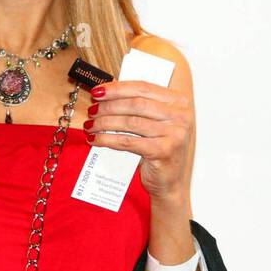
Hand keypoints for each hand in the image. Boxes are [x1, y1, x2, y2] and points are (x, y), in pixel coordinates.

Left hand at [84, 80, 192, 205]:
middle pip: (135, 104)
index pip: (143, 87)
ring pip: (130, 122)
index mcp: (178, 102)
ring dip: (105, 123)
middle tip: (92, 110)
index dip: (117, 88)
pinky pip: (128, 141)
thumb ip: (137, 106)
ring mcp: (174, 134)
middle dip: (108, 106)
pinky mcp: (163, 151)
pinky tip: (95, 139)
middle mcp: (180, 116)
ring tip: (90, 125)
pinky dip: (108, 139)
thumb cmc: (158, 150)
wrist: (168, 183)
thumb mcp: (153, 123)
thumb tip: (106, 91)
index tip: (97, 91)